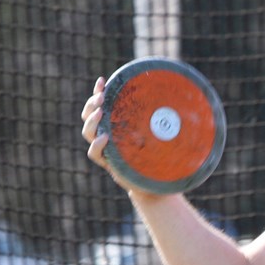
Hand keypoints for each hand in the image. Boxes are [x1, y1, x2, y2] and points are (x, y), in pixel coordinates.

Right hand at [81, 77, 156, 197]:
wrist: (155, 183)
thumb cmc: (158, 156)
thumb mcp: (160, 133)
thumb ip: (162, 118)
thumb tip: (177, 94)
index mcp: (116, 125)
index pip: (100, 106)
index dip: (98, 92)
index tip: (102, 80)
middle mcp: (107, 135)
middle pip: (88, 117)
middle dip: (91, 104)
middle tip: (101, 98)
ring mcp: (106, 150)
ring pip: (88, 133)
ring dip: (91, 121)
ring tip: (101, 112)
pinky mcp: (109, 163)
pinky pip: (95, 154)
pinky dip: (97, 145)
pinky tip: (104, 137)